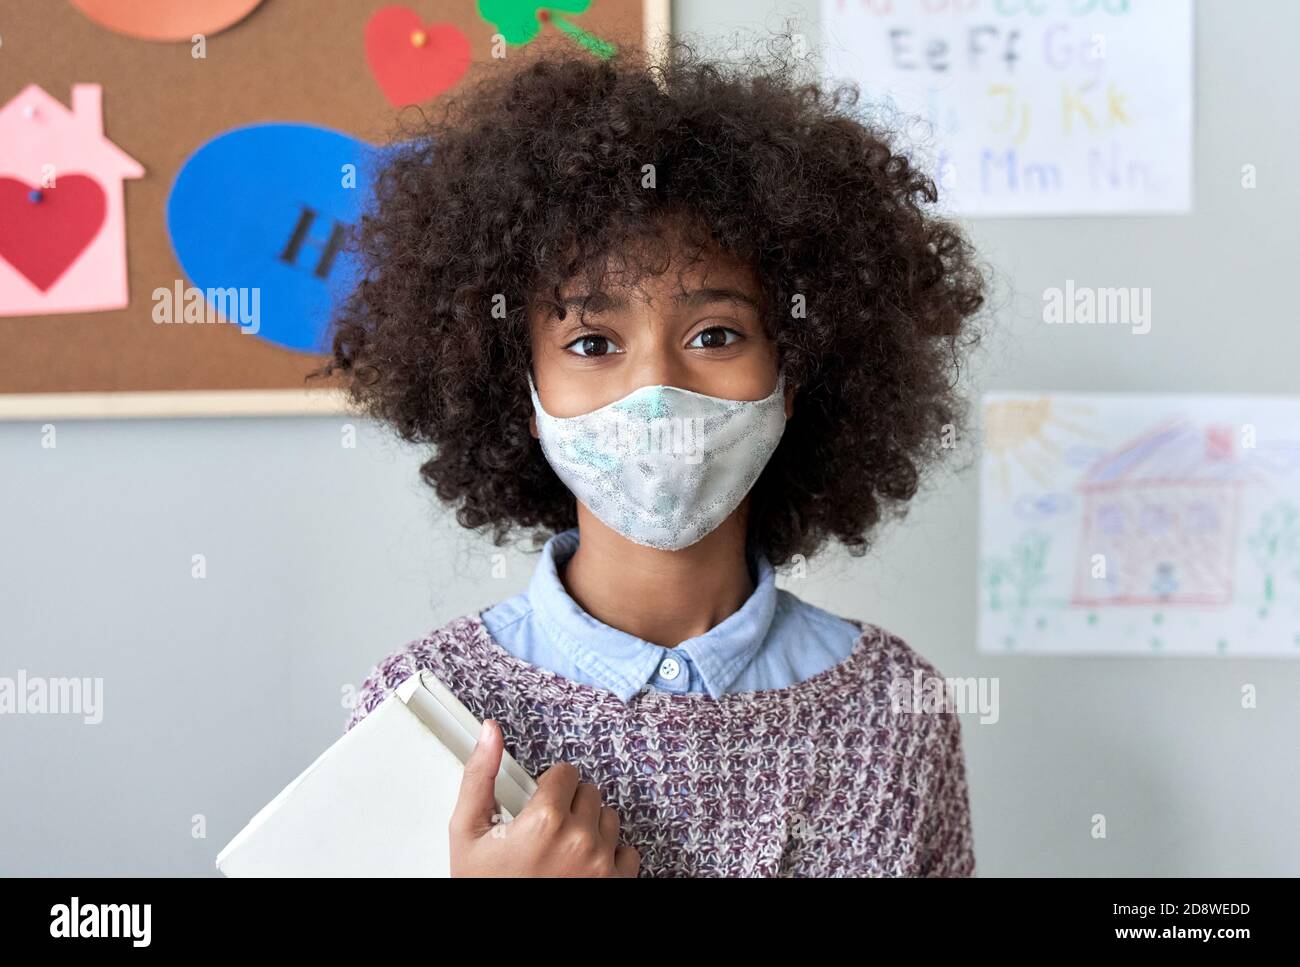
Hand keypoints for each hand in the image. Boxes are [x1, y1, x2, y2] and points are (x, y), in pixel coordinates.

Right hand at [449, 718, 639, 876]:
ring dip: (589, 827)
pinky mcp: (616, 884)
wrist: (499, 939)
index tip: (536, 805)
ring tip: (560, 850)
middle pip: (588, 792)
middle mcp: (580, 839)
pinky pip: (627, 851)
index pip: (566, 772)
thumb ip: (480, 776)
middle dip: (568, 805)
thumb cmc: (485, 887)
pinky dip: (608, 855)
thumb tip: (490, 733)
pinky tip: (580, 866)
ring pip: (608, 818)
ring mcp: (602, 864)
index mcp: (545, 820)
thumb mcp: (468, 832)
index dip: (547, 787)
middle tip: (545, 831)